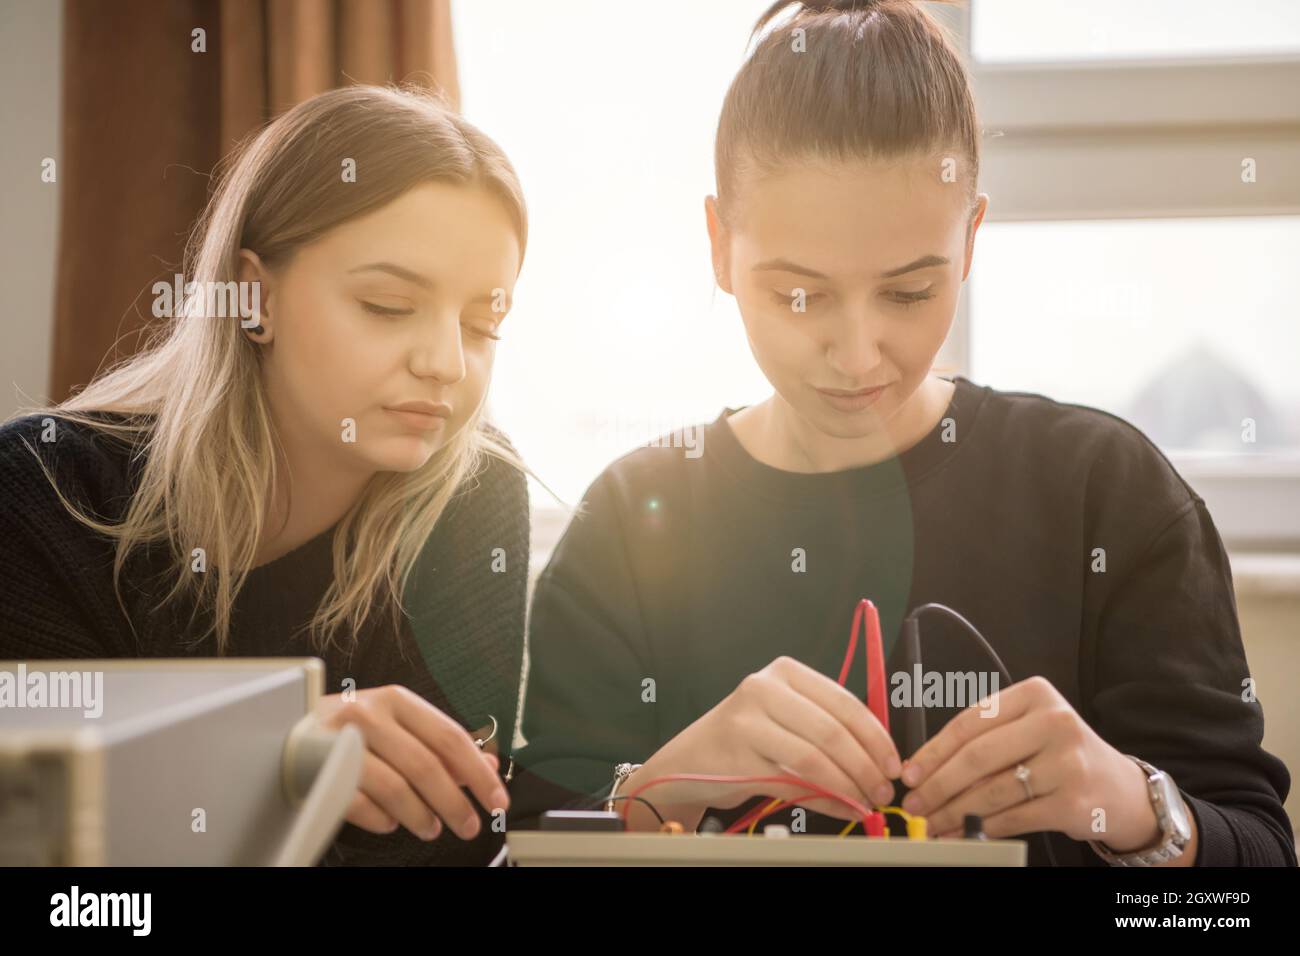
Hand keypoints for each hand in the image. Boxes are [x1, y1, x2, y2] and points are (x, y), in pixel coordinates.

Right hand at [314, 684, 508, 840]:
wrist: (286, 734)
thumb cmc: (350, 730)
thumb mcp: (398, 726)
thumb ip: (441, 745)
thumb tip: (487, 765)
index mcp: (395, 700)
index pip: (449, 736)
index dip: (478, 772)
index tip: (497, 799)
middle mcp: (369, 714)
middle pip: (425, 765)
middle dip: (454, 803)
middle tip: (470, 825)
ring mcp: (341, 741)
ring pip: (395, 788)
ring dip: (420, 816)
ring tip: (431, 828)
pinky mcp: (317, 769)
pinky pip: (360, 804)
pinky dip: (382, 820)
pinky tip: (391, 823)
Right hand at [635, 656, 901, 821]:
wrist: (690, 760)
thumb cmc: (749, 737)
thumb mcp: (786, 715)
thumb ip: (827, 724)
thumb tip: (881, 756)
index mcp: (785, 672)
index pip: (843, 701)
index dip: (875, 736)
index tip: (894, 763)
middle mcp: (762, 689)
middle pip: (831, 731)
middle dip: (865, 766)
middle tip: (884, 789)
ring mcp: (746, 723)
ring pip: (813, 759)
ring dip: (848, 786)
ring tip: (865, 802)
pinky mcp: (738, 759)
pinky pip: (794, 784)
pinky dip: (824, 800)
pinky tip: (841, 808)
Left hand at [897, 676, 1160, 849]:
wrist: (1119, 788)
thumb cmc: (1060, 754)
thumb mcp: (1028, 729)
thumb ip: (984, 739)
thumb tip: (923, 767)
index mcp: (1035, 695)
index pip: (970, 722)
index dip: (933, 751)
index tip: (909, 772)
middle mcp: (1054, 723)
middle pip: (978, 756)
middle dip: (938, 784)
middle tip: (914, 803)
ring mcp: (1067, 763)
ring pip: (993, 790)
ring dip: (954, 811)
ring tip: (932, 822)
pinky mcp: (1073, 802)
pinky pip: (1013, 817)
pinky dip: (982, 829)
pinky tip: (962, 833)